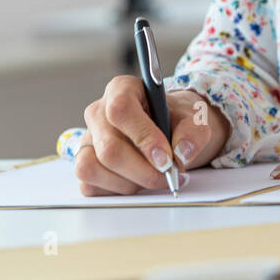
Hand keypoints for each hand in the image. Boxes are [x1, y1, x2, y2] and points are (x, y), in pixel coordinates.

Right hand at [75, 77, 230, 195]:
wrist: (171, 130)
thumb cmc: (176, 119)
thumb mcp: (194, 117)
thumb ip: (193, 131)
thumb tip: (180, 153)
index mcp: (122, 89)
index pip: (121, 109)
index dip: (144, 137)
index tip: (166, 157)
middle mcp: (99, 112)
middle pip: (109, 149)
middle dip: (143, 171)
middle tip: (168, 175)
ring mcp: (88, 138)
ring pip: (94, 169)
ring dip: (129, 183)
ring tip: (151, 176)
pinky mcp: (84, 163)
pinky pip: (90, 185)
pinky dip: (117, 190)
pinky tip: (136, 181)